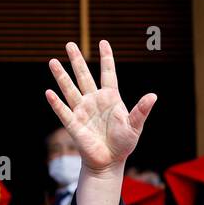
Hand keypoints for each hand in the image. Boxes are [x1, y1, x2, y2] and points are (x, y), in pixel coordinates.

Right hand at [47, 41, 156, 174]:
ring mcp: (82, 111)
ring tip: (53, 61)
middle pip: (84, 76)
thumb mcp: (135, 126)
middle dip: (77, 60)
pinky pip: (63, 111)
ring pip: (70, 89)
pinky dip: (56, 103)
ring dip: (61, 76)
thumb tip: (153, 96)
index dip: (106, 58)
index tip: (103, 42)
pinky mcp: (74, 124)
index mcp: (110, 98)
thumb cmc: (123, 143)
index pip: (108, 73)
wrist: (109, 162)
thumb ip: (141, 110)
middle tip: (69, 44)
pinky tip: (49, 92)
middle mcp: (94, 100)